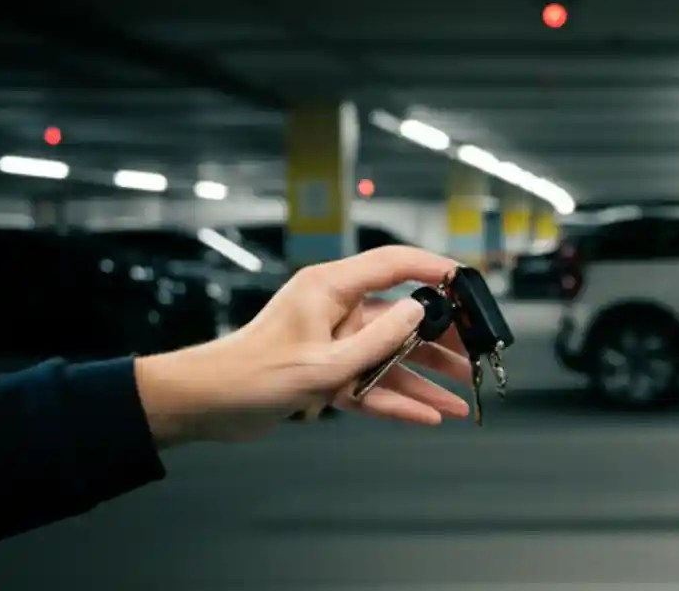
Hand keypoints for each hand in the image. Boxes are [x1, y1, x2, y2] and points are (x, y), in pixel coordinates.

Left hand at [135, 246, 471, 447]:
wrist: (205, 405)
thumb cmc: (248, 374)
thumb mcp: (324, 363)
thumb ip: (378, 339)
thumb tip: (417, 312)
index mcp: (330, 288)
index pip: (394, 264)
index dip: (433, 269)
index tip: (466, 281)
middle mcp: (336, 309)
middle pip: (401, 317)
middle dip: (440, 339)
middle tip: (473, 352)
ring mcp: (333, 341)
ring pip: (392, 356)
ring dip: (425, 378)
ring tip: (460, 395)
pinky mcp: (328, 372)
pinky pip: (373, 383)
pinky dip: (398, 399)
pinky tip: (427, 414)